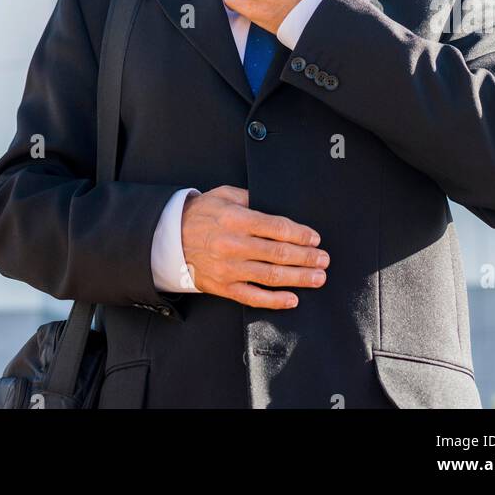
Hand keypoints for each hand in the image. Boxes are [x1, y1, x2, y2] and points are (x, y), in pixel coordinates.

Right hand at [180, 185, 328, 307]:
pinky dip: (275, 300)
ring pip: (271, 276)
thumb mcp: (224, 194)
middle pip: (279, 253)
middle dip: (306, 257)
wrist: (171, 237)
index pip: (277, 227)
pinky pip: (254, 296)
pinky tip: (292, 299)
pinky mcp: (225, 287)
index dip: (300, 234)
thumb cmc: (201, 214)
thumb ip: (250, 198)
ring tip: (317, 277)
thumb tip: (276, 204)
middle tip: (323, 259)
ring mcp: (230, 269)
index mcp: (236, 219)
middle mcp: (234, 245)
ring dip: (299, 278)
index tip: (314, 238)